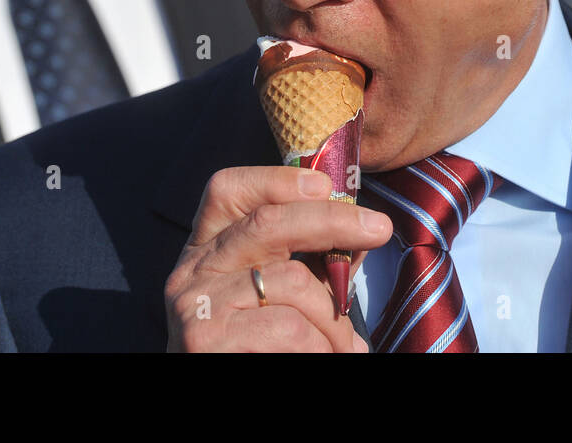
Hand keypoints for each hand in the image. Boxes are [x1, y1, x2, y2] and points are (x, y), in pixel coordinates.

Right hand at [164, 166, 393, 351]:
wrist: (217, 392)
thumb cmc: (257, 347)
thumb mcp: (275, 294)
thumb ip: (310, 261)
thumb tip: (362, 231)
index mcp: (207, 249)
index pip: (228, 190)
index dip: (277, 180)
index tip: (326, 185)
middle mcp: (193, 269)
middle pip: (267, 222)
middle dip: (332, 220)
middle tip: (378, 228)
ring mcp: (196, 303)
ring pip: (292, 281)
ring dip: (334, 317)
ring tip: (347, 345)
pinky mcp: (206, 338)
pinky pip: (288, 328)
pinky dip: (320, 345)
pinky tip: (325, 356)